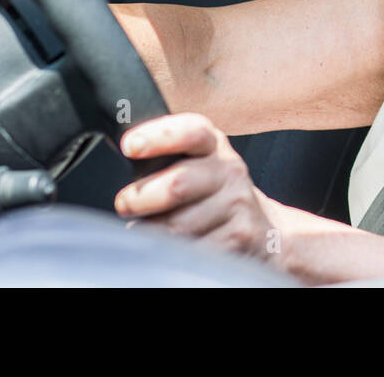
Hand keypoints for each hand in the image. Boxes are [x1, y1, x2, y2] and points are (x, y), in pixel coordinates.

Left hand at [114, 112, 282, 267]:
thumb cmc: (213, 192)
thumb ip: (167, 157)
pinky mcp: (238, 236)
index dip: (159, 136)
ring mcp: (237, 203)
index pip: (190, 131)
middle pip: (178, 185)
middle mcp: (229, 170)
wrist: (260, 228)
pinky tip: (172, 247)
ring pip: (178, 226)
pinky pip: (191, 250)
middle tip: (125, 204)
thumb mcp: (197, 163)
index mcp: (213, 145)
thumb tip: (123, 162)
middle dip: (140, 198)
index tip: (130, 146)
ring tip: (147, 228)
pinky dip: (172, 253)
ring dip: (152, 232)